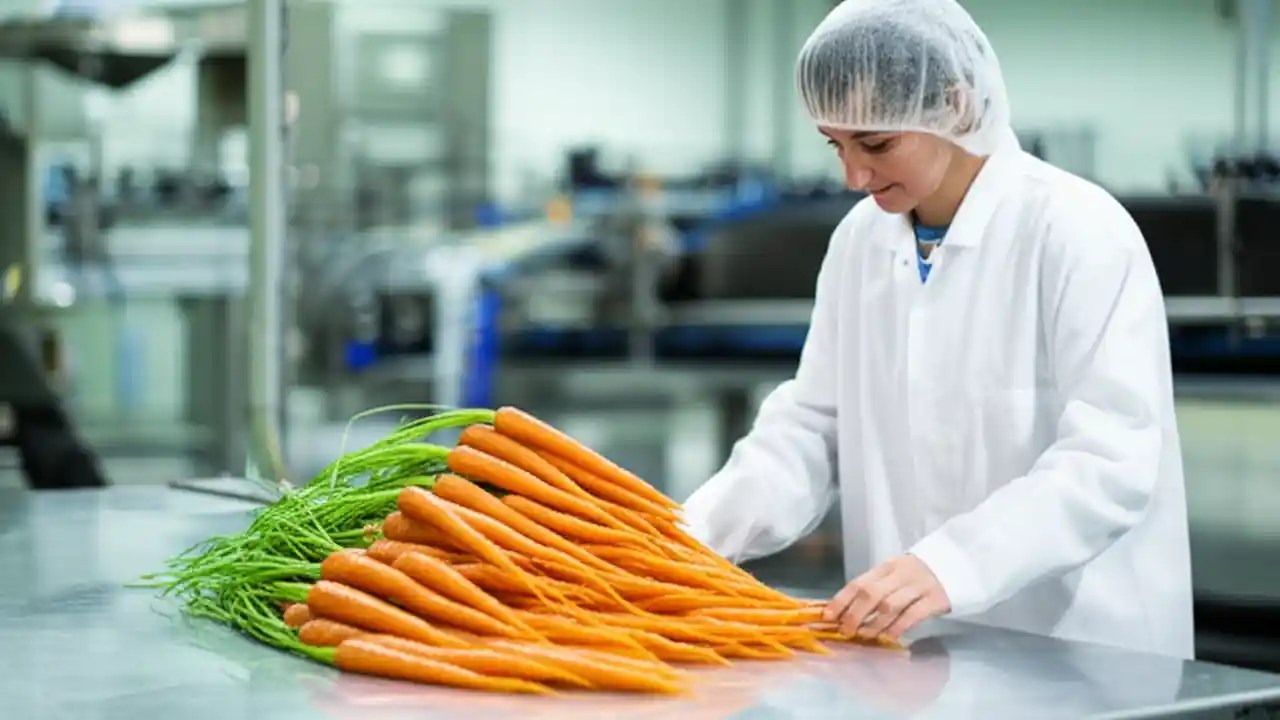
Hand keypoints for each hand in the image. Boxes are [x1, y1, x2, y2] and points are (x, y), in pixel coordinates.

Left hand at [824, 554, 950, 640]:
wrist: (956, 564)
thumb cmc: (917, 575)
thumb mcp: (894, 575)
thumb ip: (874, 588)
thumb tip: (845, 611)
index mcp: (886, 567)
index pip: (858, 582)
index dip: (841, 600)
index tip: (828, 616)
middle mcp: (901, 574)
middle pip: (871, 593)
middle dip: (854, 614)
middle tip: (845, 630)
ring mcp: (919, 585)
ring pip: (890, 605)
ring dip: (874, 623)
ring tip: (864, 635)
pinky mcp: (936, 599)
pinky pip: (913, 614)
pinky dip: (898, 627)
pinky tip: (889, 636)